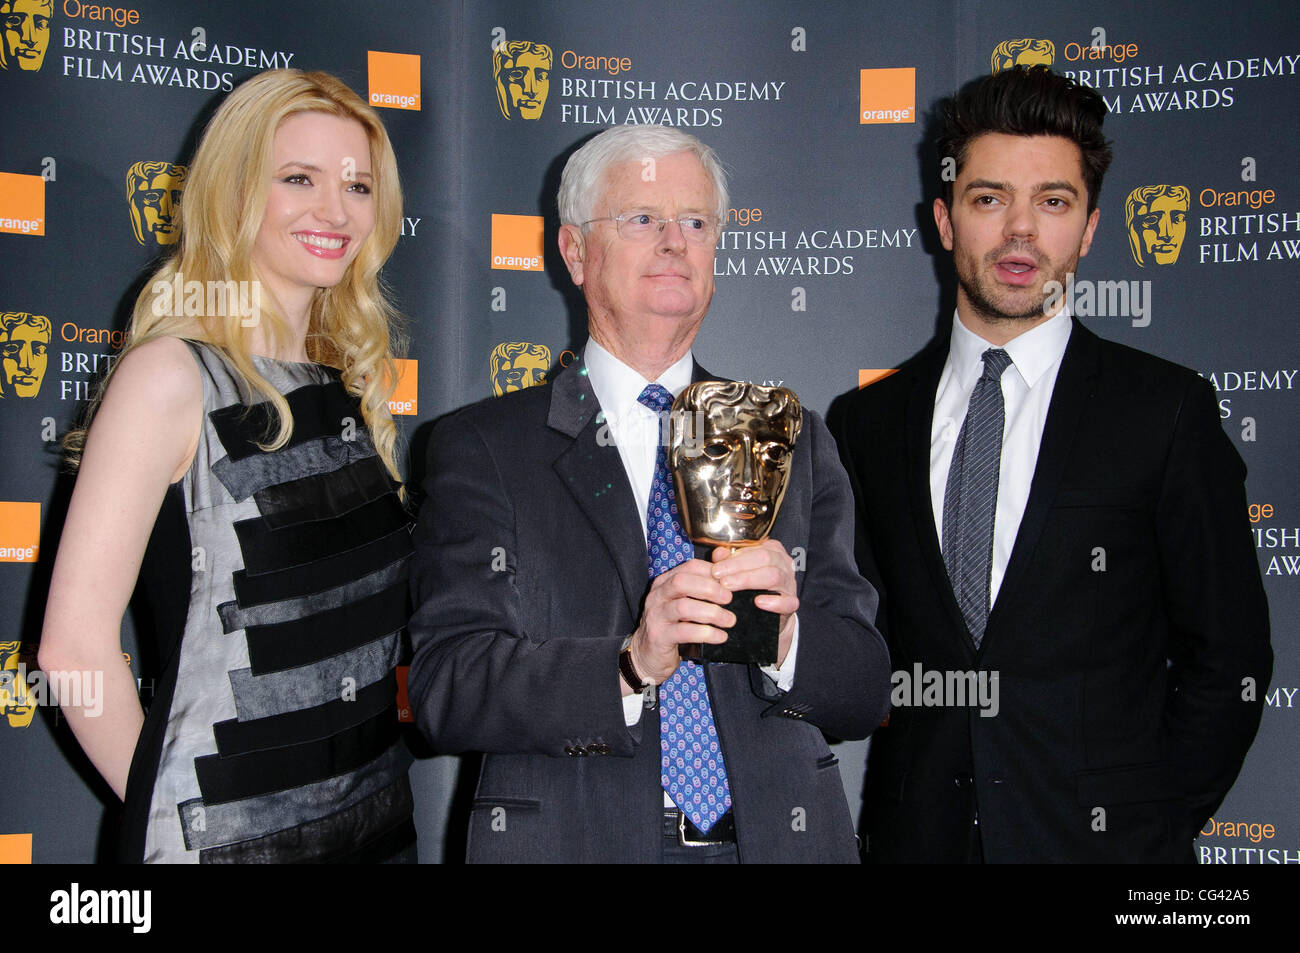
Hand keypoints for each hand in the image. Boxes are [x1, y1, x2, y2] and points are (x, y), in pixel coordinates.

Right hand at [623, 558, 734, 691]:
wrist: (648, 655)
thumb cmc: (672, 624)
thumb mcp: (685, 601)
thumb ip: (702, 582)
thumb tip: (723, 556)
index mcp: (665, 582)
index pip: (689, 567)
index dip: (712, 572)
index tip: (731, 581)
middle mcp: (658, 595)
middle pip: (682, 582)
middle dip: (710, 588)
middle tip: (729, 599)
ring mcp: (656, 615)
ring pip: (683, 607)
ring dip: (711, 612)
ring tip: (730, 620)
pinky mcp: (658, 636)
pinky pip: (684, 632)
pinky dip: (706, 633)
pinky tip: (720, 636)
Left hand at [709, 538, 798, 664]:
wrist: (768, 615)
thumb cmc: (751, 586)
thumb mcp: (738, 570)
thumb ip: (728, 560)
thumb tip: (719, 554)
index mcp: (773, 550)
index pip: (755, 549)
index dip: (734, 558)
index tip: (715, 569)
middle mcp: (784, 564)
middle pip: (765, 558)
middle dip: (739, 567)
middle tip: (720, 578)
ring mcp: (790, 583)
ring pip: (774, 576)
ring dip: (749, 580)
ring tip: (729, 587)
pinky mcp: (792, 604)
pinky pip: (788, 602)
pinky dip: (774, 602)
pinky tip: (758, 602)